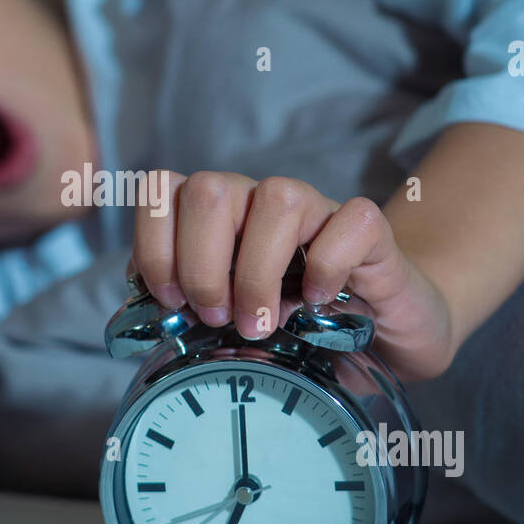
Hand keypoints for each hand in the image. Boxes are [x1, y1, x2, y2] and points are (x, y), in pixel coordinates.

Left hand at [130, 171, 456, 381]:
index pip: (159, 191)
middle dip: (202, 266)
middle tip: (218, 318)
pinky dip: (326, 267)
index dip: (154, 248)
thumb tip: (143, 315)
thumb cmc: (296, 328)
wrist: (380, 334)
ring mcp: (315, 207)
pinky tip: (318, 300)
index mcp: (215, 217)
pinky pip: (345, 222)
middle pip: (207, 189)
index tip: (172, 303)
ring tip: (263, 323)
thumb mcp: (228, 325)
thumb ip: (186, 310)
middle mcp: (258, 201)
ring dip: (257, 273)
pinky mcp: (367, 226)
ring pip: (274, 196)